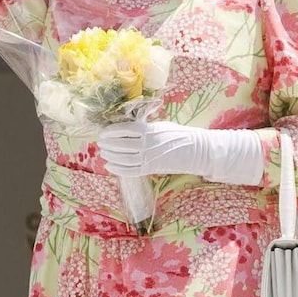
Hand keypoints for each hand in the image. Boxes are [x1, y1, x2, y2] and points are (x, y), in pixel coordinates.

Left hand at [97, 120, 263, 185]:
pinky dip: (118, 169)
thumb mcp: (160, 125)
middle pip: (121, 145)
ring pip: (123, 159)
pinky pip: (131, 171)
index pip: (124, 130)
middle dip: (108, 144)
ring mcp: (150, 158)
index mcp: (150, 131)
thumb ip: (143, 126)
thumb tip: (124, 126)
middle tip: (100, 142)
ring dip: (110, 156)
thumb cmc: (178, 134)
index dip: (111, 132)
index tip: (103, 132)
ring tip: (103, 153)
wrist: (197, 150)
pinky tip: (110, 166)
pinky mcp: (152, 169)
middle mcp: (148, 145)